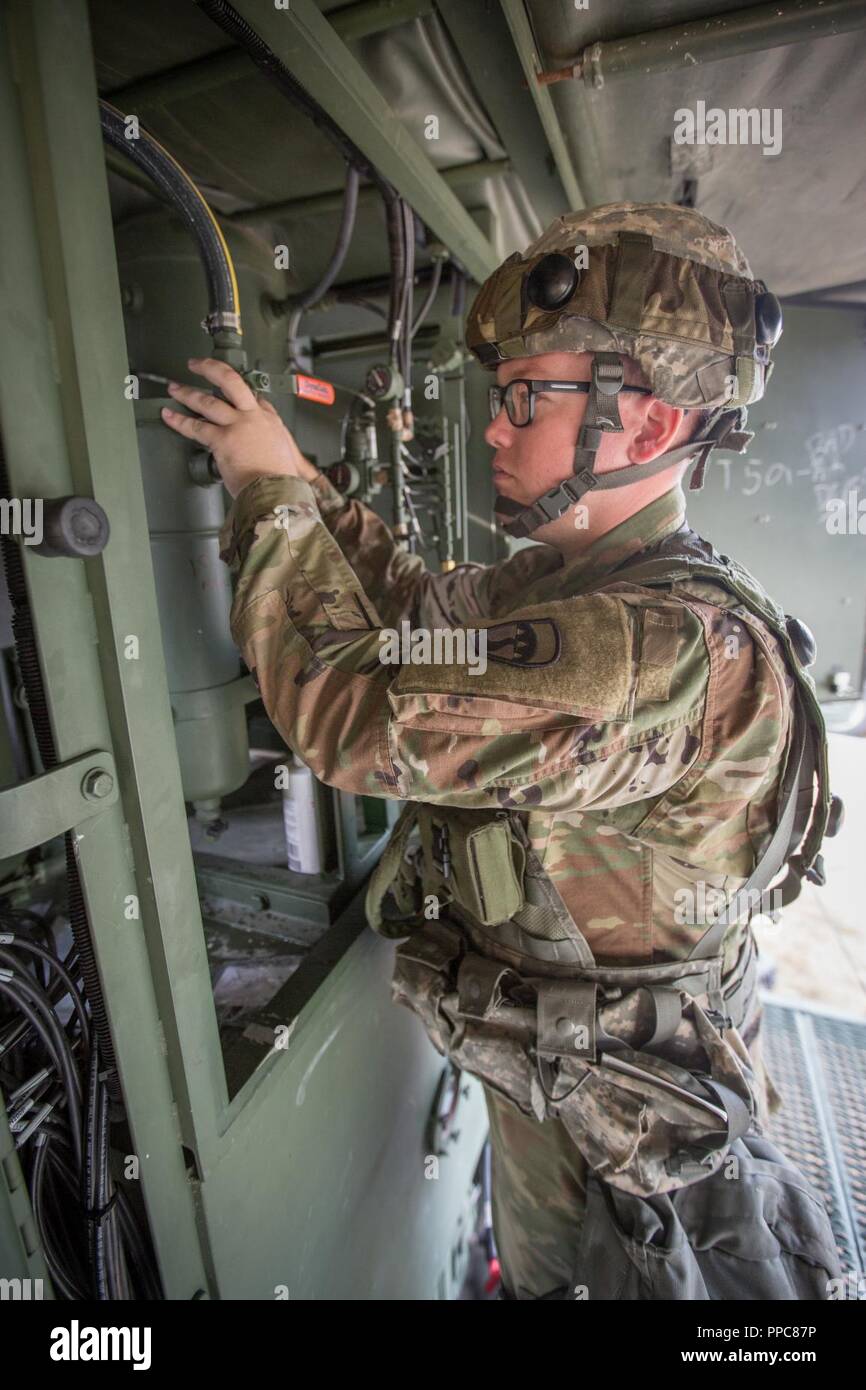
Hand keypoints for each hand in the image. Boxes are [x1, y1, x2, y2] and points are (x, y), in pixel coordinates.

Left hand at [160, 357, 318, 497]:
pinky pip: (196, 427)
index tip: (229, 390)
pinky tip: (169, 415)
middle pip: (230, 382)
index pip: (255, 398)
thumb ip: (288, 455)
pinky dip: (179, 420)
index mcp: (271, 421)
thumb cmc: (283, 479)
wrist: (278, 490)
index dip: (240, 393)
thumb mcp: (293, 459)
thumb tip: (294, 464)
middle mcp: (254, 417)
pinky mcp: (223, 440)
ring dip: (187, 393)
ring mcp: (237, 426)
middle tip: (196, 364)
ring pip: (208, 402)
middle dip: (210, 369)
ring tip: (175, 388)